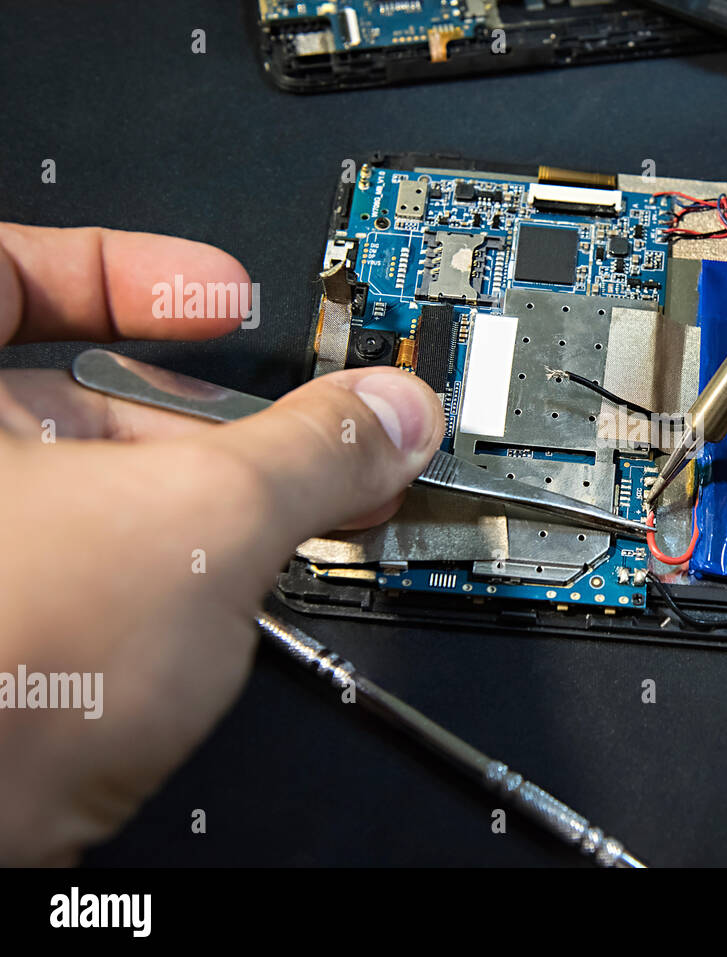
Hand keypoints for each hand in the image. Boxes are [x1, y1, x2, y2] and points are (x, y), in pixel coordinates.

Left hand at [0, 223, 443, 863]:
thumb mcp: (202, 523)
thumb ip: (312, 447)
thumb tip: (389, 413)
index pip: (9, 269)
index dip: (128, 268)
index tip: (220, 300)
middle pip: (74, 396)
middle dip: (209, 416)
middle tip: (310, 435)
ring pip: (95, 496)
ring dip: (209, 503)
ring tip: (309, 523)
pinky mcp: (0, 638)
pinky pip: (92, 571)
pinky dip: (170, 568)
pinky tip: (240, 591)